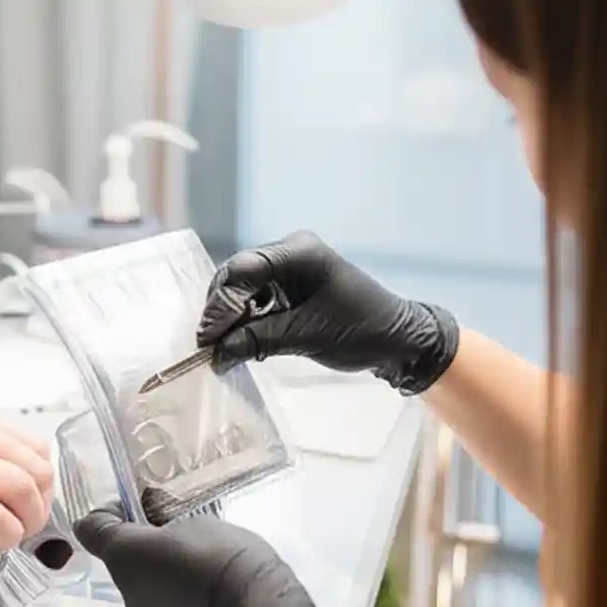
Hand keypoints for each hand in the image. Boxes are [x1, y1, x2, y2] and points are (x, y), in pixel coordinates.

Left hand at [74, 507, 336, 606]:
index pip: (90, 529)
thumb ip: (166, 519)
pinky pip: (165, 605)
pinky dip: (177, 593)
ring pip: (144, 584)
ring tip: (199, 560)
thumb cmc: (220, 554)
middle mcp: (125, 590)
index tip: (134, 506)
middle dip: (142, 542)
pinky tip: (207, 587)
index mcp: (124, 555)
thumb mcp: (195, 520)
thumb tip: (153, 515)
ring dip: (160, 569)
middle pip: (121, 559)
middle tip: (176, 529)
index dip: (107, 513)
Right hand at [198, 230, 459, 394]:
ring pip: (245, 290)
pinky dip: (247, 322)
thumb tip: (215, 354)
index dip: (220, 305)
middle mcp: (291, 254)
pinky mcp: (293, 290)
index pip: (242, 271)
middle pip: (238, 276)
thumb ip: (256, 340)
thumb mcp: (304, 337)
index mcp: (298, 253)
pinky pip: (259, 301)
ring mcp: (291, 271)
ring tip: (222, 350)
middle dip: (222, 311)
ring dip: (232, 319)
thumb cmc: (360, 331)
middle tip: (209, 346)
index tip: (208, 338)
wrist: (398, 341)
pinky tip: (240, 344)